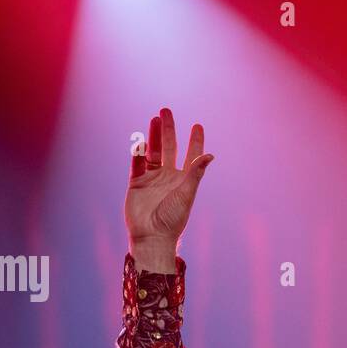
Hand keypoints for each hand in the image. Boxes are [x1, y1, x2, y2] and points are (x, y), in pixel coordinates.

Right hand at [125, 107, 214, 270]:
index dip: (195, 141)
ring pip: (151, 151)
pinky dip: (137, 152)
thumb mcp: (187, 194)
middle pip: (168, 147)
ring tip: (154, 118)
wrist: (152, 236)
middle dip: (168, 130)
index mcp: (184, 180)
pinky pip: (136, 163)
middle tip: (166, 111)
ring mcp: (152, 179)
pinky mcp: (136, 183)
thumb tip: (210, 155)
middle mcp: (168, 177)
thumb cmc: (173, 219)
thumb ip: (195, 173)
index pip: (191, 155)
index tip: (197, 125)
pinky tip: (139, 140)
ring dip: (153, 135)